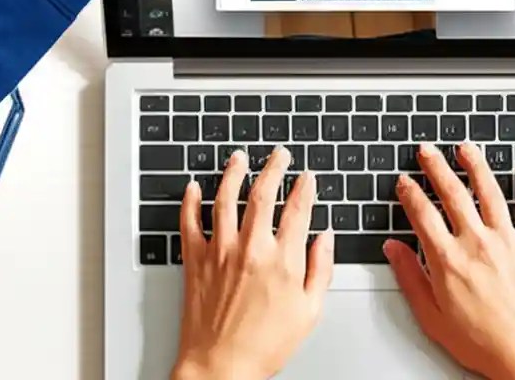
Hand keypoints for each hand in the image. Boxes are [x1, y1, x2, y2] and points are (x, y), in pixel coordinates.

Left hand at [172, 147, 333, 379]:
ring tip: (239, 157)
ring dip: (233, 172)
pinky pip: (189, 222)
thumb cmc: (264, 346)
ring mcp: (219, 251)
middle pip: (262, 193)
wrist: (220, 367)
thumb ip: (320, 269)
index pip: (297, 209)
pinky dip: (189, 201)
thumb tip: (325, 238)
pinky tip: (193, 186)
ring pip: (225, 198)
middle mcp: (250, 249)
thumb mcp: (309, 312)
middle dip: (274, 167)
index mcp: (282, 260)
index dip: (304, 187)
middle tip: (279, 154)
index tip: (306, 177)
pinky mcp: (195, 261)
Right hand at [384, 143, 514, 379]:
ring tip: (466, 148)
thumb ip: (410, 277)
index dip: (410, 193)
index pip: (422, 214)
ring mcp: (509, 243)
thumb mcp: (431, 316)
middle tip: (427, 151)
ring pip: (490, 192)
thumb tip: (393, 249)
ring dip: (476, 165)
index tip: (404, 182)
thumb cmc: (482, 343)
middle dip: (436, 167)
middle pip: (453, 193)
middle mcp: (478, 244)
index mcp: (448, 260)